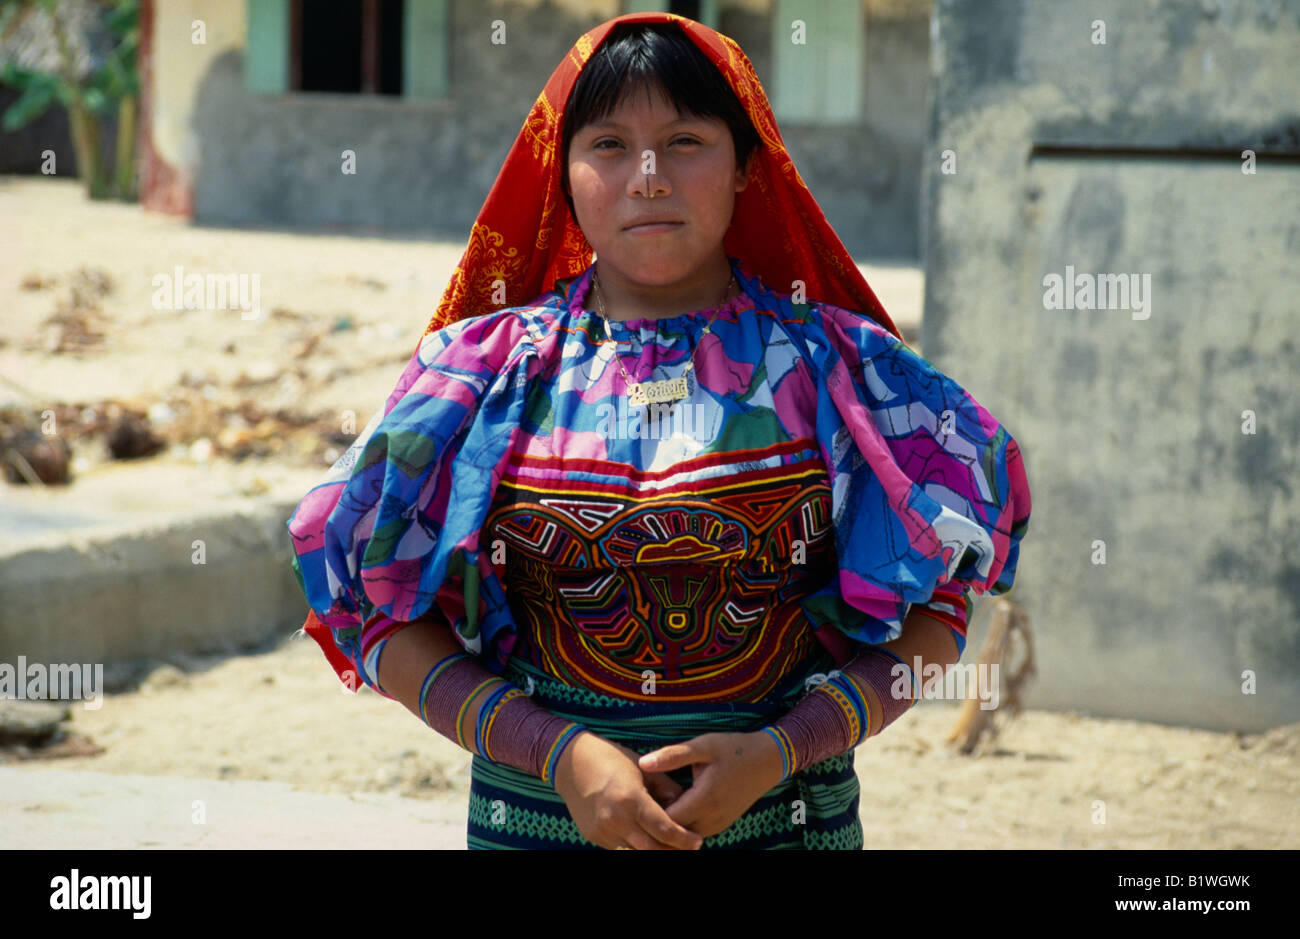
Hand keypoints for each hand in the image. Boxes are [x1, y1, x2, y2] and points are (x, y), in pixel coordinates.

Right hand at [552, 731, 703, 849]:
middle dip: (672, 851)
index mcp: (630, 799)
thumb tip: (686, 806)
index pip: (664, 830)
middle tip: (688, 847)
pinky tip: (644, 835)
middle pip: (652, 850)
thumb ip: (667, 789)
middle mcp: (616, 819)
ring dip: (654, 849)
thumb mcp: (644, 769)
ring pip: (636, 852)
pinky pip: (621, 847)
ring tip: (668, 842)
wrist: (570, 763)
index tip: (698, 841)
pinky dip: (635, 844)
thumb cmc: (611, 759)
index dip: (684, 840)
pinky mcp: (593, 837)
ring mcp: (603, 831)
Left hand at [637, 732, 785, 839]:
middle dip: (657, 817)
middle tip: (645, 796)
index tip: (640, 792)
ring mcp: (718, 825)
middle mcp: (711, 819)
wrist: (767, 760)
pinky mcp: (721, 824)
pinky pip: (695, 830)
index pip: (666, 819)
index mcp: (704, 800)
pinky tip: (676, 801)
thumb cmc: (734, 749)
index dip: (649, 809)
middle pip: (674, 830)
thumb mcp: (703, 746)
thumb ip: (673, 756)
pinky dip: (684, 821)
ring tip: (658, 798)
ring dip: (671, 820)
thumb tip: (643, 763)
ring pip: (684, 833)